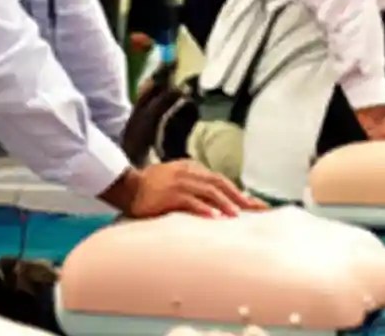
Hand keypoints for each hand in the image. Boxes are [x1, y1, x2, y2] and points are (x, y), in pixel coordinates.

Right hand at [127, 161, 265, 218]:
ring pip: (208, 191)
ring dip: (224, 203)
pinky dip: (203, 209)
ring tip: (237, 215)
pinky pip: (190, 201)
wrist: (129, 187)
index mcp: (192, 168)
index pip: (220, 180)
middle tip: (256, 210)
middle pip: (219, 183)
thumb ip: (196, 186)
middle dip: (239, 197)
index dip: (239, 192)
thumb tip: (217, 202)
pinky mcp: (170, 195)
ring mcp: (180, 183)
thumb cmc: (153, 187)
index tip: (255, 205)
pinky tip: (214, 217)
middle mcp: (188, 173)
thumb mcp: (177, 179)